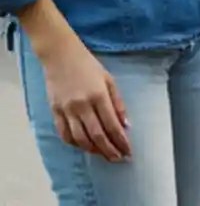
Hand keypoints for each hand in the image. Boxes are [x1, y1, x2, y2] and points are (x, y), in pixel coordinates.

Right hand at [40, 38, 130, 161]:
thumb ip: (118, 103)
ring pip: (80, 138)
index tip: (128, 151)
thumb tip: (125, 125)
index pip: (112, 125)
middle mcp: (82, 105)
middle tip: (119, 159)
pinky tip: (84, 147)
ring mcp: (66, 109)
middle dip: (110, 150)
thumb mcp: (109, 80)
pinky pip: (64, 134)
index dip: (121, 141)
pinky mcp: (54, 111)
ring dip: (94, 150)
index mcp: (99, 96)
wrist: (60, 55)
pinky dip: (75, 144)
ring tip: (104, 155)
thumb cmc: (89, 66)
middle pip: (97, 135)